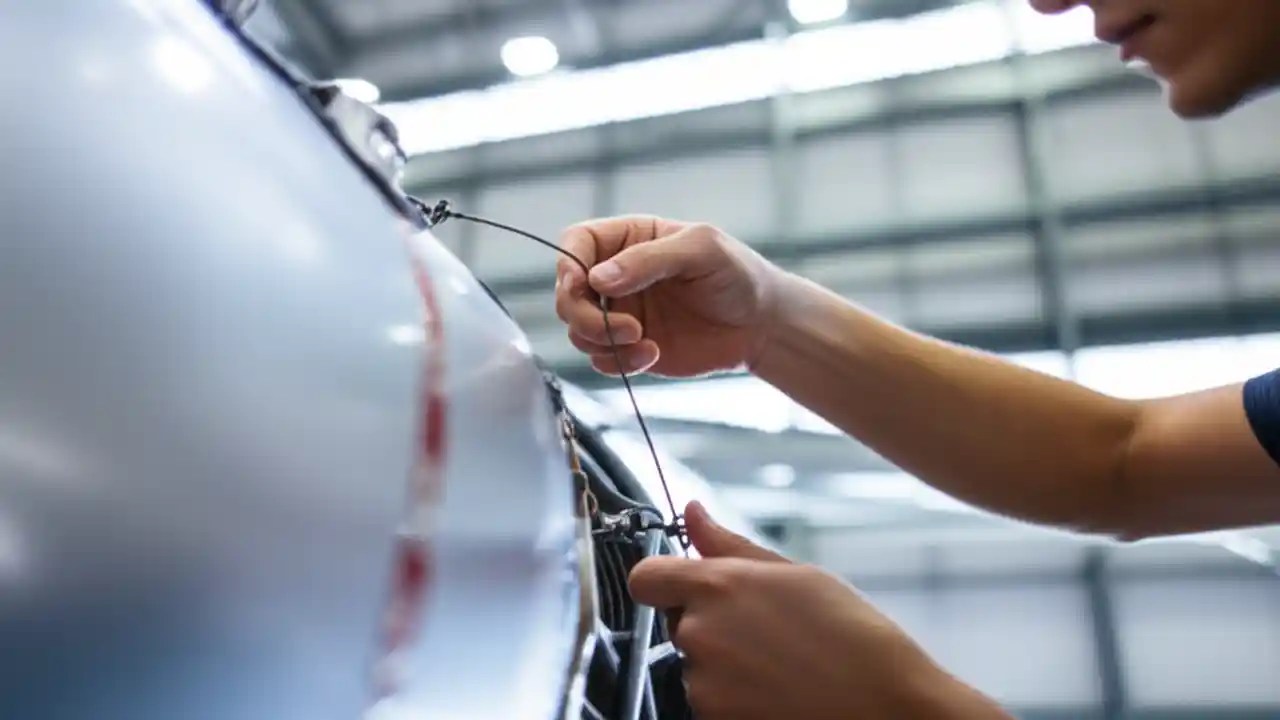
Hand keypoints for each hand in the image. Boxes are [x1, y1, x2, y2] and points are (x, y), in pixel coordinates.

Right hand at [555, 217, 782, 376]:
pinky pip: (601, 358)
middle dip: (582, 314)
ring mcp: (622, 313)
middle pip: (568, 292)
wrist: (762, 325)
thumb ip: (649, 260)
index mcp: (630, 239)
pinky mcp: (630, 347)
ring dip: (600, 340)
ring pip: (577, 329)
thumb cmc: (737, 275)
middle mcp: (618, 276)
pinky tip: (652, 354)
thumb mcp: (701, 251)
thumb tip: (598, 279)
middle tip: (624, 328)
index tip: (580, 286)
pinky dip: (617, 362)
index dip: (568, 264)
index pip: (577, 243)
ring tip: (643, 341)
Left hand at [630, 502, 1011, 719]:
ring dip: (722, 663)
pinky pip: (709, 700)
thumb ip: (730, 545)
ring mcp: (704, 684)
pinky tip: (776, 690)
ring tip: (779, 664)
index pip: (646, 577)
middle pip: (676, 621)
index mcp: (717, 587)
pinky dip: (733, 698)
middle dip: (707, 622)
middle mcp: (700, 634)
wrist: (885, 706)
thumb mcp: (796, 575)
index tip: (686, 586)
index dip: (664, 580)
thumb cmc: (852, 637)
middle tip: (763, 630)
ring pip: (695, 664)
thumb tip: (693, 514)